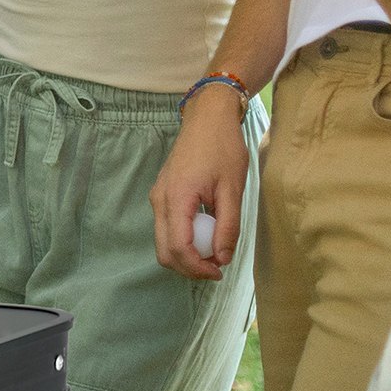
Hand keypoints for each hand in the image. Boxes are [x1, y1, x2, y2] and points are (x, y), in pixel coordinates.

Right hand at [150, 86, 249, 280]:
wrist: (207, 118)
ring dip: (186, 255)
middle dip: (189, 268)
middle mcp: (160, 199)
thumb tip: (221, 258)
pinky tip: (206, 232)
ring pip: (163, 242)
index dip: (198, 268)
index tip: (220, 272)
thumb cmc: (223, 149)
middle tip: (217, 267)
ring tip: (214, 250)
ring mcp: (158, 196)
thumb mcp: (233, 188)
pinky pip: (166, 227)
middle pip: (164, 251)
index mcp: (176, 197)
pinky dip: (183, 240)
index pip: (178, 248)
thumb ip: (227, 226)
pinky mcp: (162, 194)